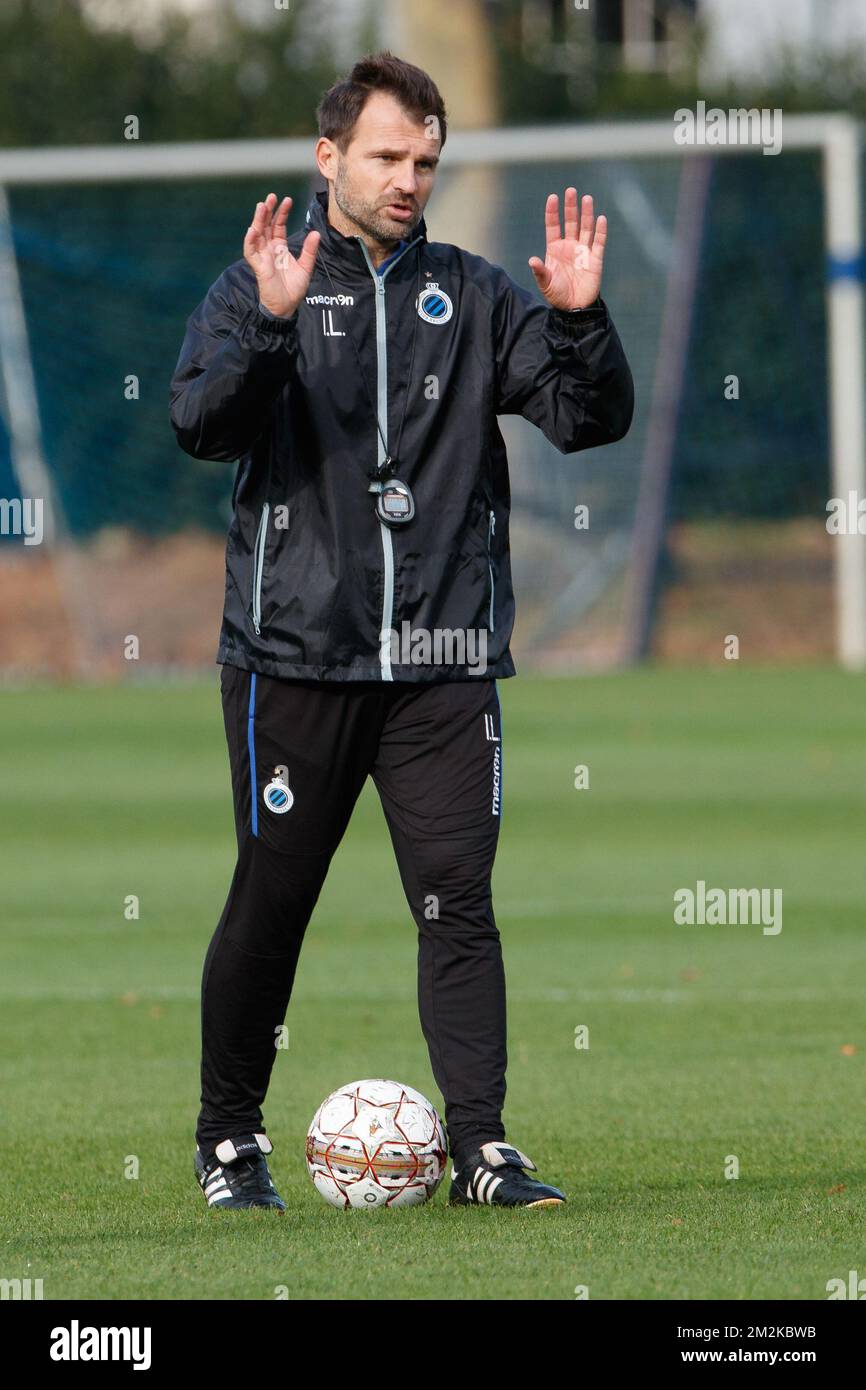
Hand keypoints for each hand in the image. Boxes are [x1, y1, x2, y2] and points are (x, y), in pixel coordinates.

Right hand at [243, 193, 320, 317]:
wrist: (287, 307)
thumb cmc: (294, 288)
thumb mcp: (306, 267)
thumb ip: (310, 251)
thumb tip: (316, 233)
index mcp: (280, 247)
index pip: (278, 225)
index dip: (281, 213)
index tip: (287, 200)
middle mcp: (269, 249)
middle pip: (266, 226)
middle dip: (268, 211)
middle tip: (271, 197)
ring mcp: (263, 257)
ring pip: (257, 235)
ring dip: (258, 220)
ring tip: (262, 206)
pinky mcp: (259, 267)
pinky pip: (251, 252)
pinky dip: (250, 241)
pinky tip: (253, 229)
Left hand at [528, 189, 605, 310]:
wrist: (574, 308)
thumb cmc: (557, 295)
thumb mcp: (545, 283)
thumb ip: (540, 271)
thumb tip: (532, 260)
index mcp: (555, 249)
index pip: (553, 226)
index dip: (553, 212)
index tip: (553, 197)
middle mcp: (570, 246)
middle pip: (571, 222)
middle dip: (571, 207)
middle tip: (571, 191)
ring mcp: (583, 251)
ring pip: (586, 228)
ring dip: (586, 213)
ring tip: (586, 198)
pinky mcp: (596, 259)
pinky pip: (599, 242)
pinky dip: (600, 231)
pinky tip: (600, 218)